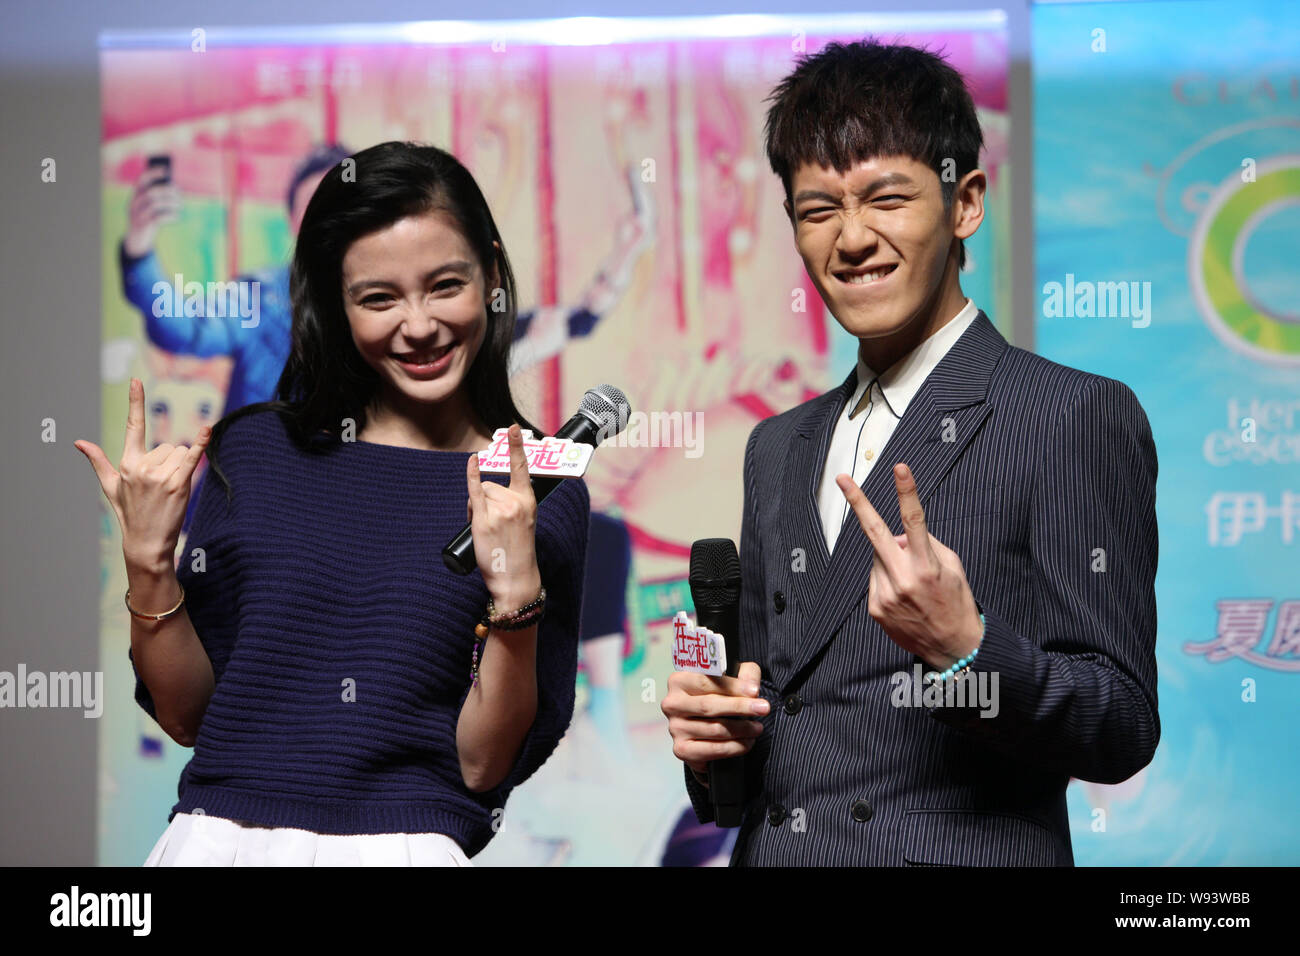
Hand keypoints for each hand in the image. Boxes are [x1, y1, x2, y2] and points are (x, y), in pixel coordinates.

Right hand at [75, 377, 210, 570]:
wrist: (145, 542)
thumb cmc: (129, 512)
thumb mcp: (109, 486)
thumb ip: (98, 460)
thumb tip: (79, 442)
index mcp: (126, 463)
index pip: (132, 426)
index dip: (135, 402)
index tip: (136, 380)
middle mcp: (142, 466)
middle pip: (167, 445)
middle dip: (167, 462)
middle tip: (159, 488)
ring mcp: (160, 475)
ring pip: (180, 453)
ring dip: (179, 468)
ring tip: (168, 491)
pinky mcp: (178, 484)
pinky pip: (192, 458)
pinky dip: (200, 443)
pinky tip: (207, 429)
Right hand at [123, 165, 179, 257]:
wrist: (136, 240)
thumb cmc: (147, 220)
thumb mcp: (149, 207)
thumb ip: (157, 197)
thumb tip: (173, 187)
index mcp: (134, 196)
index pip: (142, 180)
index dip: (153, 173)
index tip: (166, 170)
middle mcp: (134, 203)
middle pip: (151, 192)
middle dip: (167, 191)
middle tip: (178, 194)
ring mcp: (137, 214)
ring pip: (155, 204)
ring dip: (171, 203)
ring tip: (180, 206)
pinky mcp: (143, 225)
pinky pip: (158, 218)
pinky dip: (170, 216)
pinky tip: (177, 217)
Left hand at [466, 423, 539, 608]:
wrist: (515, 577)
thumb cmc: (517, 552)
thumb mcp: (524, 523)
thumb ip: (512, 504)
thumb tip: (486, 489)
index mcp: (529, 501)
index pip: (522, 468)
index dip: (516, 445)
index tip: (513, 426)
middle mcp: (515, 502)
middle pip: (491, 484)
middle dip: (486, 499)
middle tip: (493, 524)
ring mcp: (499, 509)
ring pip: (480, 492)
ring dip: (477, 506)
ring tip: (487, 529)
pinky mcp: (483, 519)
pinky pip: (474, 490)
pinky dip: (471, 474)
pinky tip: (472, 461)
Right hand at [662, 661, 767, 776]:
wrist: (704, 724)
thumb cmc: (717, 696)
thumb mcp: (731, 677)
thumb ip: (744, 674)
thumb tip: (751, 687)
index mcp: (678, 681)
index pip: (705, 681)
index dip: (732, 686)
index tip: (754, 691)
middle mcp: (672, 704)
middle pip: (709, 706)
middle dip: (740, 707)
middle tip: (763, 709)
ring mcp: (675, 728)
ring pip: (714, 729)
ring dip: (741, 729)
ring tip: (757, 727)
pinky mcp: (682, 749)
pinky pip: (712, 750)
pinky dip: (734, 747)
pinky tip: (747, 742)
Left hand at [836, 463, 983, 671]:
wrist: (953, 648)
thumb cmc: (955, 602)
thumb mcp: (953, 567)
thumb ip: (927, 545)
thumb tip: (898, 536)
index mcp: (927, 566)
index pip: (915, 521)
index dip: (907, 492)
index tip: (900, 468)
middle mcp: (903, 579)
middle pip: (875, 532)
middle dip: (858, 502)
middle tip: (842, 478)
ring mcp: (886, 595)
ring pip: (878, 558)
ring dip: (890, 559)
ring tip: (912, 583)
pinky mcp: (876, 608)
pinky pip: (875, 579)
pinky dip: (887, 579)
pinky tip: (904, 597)